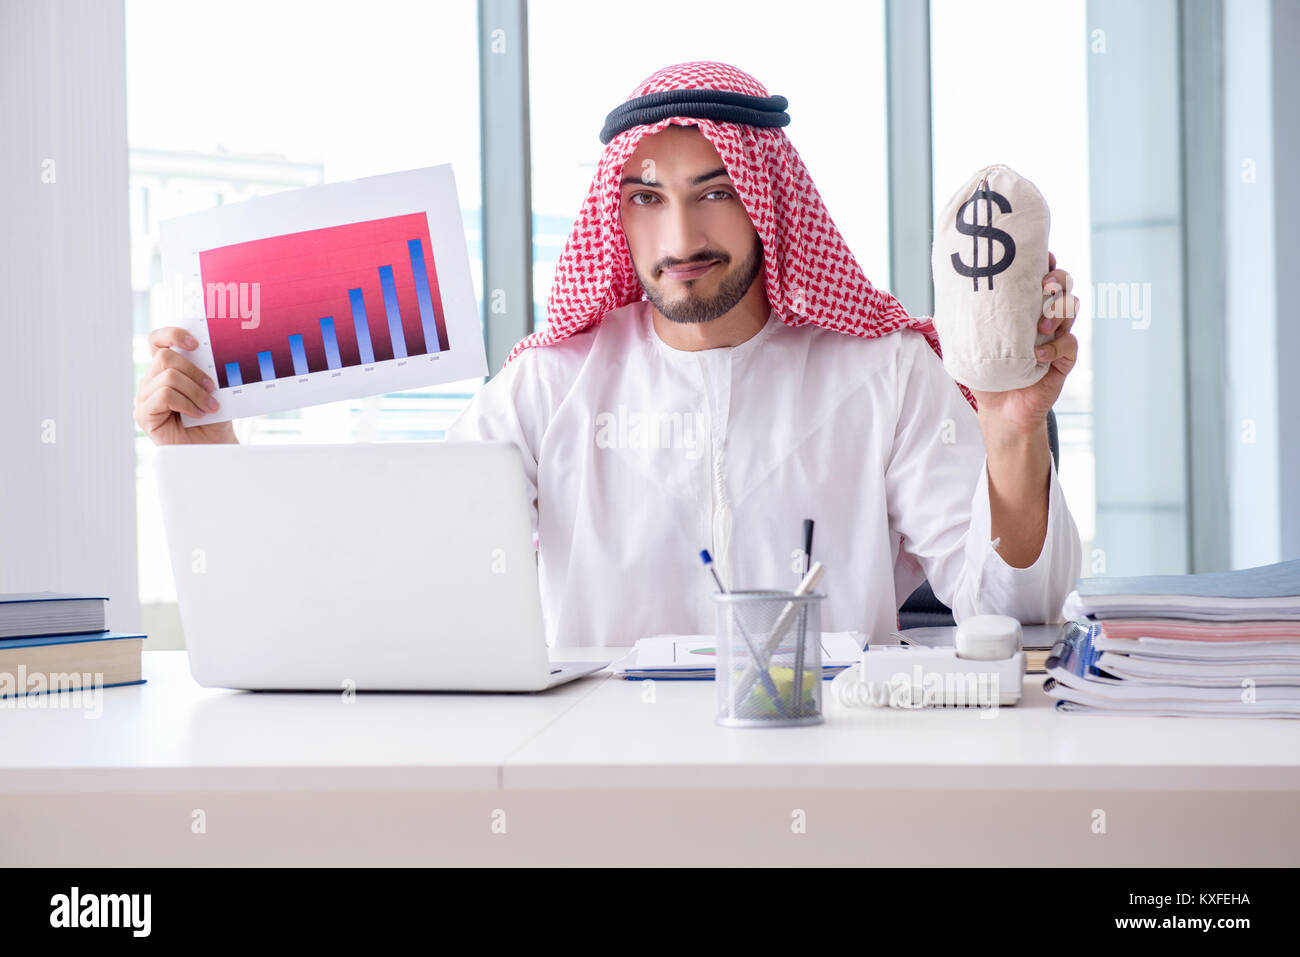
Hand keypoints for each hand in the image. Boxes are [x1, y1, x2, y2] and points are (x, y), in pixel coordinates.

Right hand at [133, 327, 237, 445]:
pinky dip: (186, 403)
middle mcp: (150, 381)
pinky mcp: (143, 415)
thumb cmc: (214, 419)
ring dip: (195, 391)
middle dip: (194, 371)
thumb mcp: (214, 390)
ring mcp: (144, 397)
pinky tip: (197, 414)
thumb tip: (213, 354)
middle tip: (212, 388)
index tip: (196, 344)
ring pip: (168, 377)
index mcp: (165, 370)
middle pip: (165, 357)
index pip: (157, 340)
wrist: (214, 447)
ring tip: (209, 406)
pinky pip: (164, 395)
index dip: (173, 334)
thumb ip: (207, 371)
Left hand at [969, 250, 1079, 437]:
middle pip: (1063, 286)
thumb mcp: (967, 345)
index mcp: (1024, 307)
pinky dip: (1055, 347)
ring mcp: (1057, 337)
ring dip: (1058, 311)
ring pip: (1071, 309)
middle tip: (1043, 287)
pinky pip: (1070, 345)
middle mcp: (1045, 317)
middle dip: (1057, 280)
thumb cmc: (985, 372)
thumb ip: (957, 325)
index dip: (1046, 263)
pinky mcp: (1064, 360)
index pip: (1041, 276)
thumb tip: (938, 307)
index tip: (1042, 257)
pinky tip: (1038, 354)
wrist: (999, 409)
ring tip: (1042, 324)